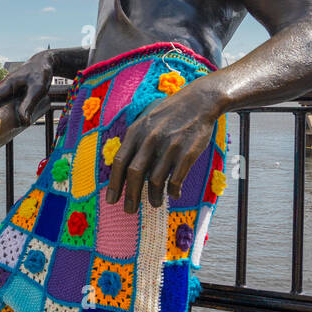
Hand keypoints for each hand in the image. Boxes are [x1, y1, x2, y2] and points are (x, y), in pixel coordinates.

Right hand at [0, 50, 53, 122]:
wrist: (45, 63)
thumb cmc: (41, 73)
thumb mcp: (37, 89)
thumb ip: (29, 104)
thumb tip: (24, 121)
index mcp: (8, 83)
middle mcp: (7, 86)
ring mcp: (11, 89)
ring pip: (1, 103)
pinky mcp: (16, 93)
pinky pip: (8, 103)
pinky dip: (7, 112)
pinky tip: (9, 122)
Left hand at [106, 84, 219, 213]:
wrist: (199, 101)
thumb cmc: (169, 114)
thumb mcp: (145, 121)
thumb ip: (133, 141)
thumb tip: (121, 168)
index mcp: (136, 132)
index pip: (120, 162)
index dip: (114, 184)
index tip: (111, 200)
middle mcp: (150, 139)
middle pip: (135, 174)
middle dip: (130, 196)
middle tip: (130, 210)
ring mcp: (169, 146)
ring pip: (156, 181)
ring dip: (154, 197)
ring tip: (155, 204)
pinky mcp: (188, 153)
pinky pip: (176, 180)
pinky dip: (173, 191)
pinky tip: (174, 194)